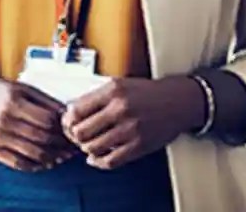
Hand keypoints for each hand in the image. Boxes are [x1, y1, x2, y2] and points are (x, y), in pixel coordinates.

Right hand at [0, 76, 77, 171]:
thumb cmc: (0, 92)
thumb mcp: (23, 89)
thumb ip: (46, 101)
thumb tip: (70, 116)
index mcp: (13, 101)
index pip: (46, 120)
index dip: (63, 128)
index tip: (73, 132)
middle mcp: (3, 120)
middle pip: (41, 138)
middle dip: (61, 145)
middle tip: (73, 148)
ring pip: (33, 154)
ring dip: (53, 158)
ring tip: (63, 156)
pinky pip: (19, 164)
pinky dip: (36, 166)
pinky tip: (46, 162)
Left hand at [61, 77, 204, 169]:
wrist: (178, 101)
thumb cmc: (147, 93)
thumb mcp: (119, 84)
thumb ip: (96, 96)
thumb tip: (71, 112)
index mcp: (113, 91)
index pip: (77, 110)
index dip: (68, 120)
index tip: (68, 122)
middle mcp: (120, 109)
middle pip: (81, 131)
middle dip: (75, 136)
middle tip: (76, 135)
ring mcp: (130, 129)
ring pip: (93, 147)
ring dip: (86, 148)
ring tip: (88, 144)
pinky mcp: (139, 146)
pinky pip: (110, 161)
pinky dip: (98, 162)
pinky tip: (95, 158)